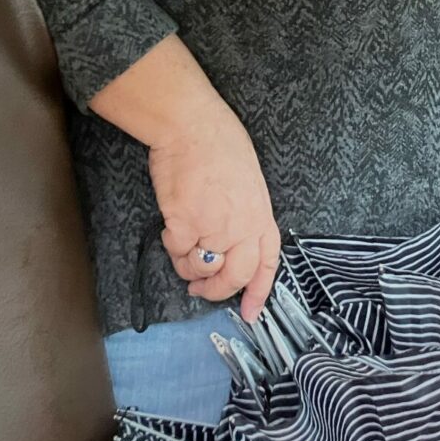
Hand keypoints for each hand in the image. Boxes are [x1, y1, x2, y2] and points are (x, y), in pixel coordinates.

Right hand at [148, 102, 282, 322]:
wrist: (193, 127)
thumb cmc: (222, 145)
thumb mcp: (250, 182)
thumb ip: (246, 215)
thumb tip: (233, 243)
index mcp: (261, 215)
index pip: (267, 263)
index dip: (259, 292)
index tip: (250, 313)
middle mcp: (242, 227)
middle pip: (233, 277)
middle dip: (215, 290)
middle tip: (201, 289)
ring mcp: (214, 228)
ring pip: (199, 268)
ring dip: (188, 267)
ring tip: (184, 249)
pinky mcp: (184, 224)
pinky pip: (176, 251)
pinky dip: (171, 246)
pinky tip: (171, 227)